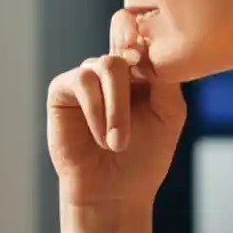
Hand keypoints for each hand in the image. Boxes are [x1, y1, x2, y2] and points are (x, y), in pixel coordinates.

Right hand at [46, 9, 186, 206]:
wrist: (114, 192)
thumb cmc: (145, 158)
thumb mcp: (169, 114)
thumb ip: (165, 78)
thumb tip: (152, 48)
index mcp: (141, 72)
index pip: (145, 41)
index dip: (151, 48)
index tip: (156, 76)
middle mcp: (113, 70)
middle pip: (125, 53)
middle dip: (129, 97)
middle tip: (125, 138)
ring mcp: (88, 77)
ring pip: (105, 65)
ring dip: (114, 108)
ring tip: (115, 143)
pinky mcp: (63, 89)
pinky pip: (82, 80)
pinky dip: (95, 109)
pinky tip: (99, 137)